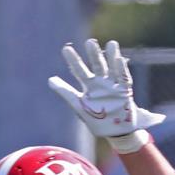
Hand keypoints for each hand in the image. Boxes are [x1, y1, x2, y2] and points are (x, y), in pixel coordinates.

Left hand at [48, 39, 163, 153]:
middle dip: (94, 55)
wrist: (114, 132)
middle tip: (89, 42)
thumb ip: (65, 92)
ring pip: (112, 68)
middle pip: (97, 66)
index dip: (73, 61)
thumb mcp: (78, 106)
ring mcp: (114, 86)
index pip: (79, 70)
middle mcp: (102, 83)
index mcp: (89, 86)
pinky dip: (122, 70)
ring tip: (111, 44)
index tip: (65, 49)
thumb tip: (49, 79)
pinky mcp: (125, 92)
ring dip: (112, 57)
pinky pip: (124, 79)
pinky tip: (120, 59)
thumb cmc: (96, 119)